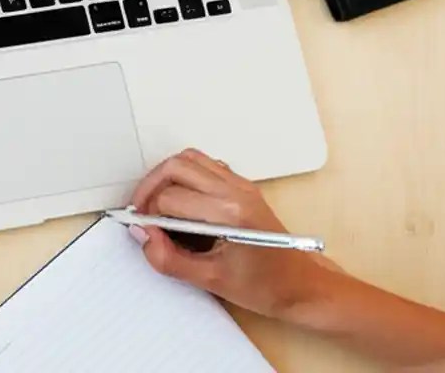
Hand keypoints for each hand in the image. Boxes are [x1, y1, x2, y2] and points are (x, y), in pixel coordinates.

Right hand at [129, 149, 341, 321]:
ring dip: (166, 176)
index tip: (142, 230)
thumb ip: (169, 258)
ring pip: (189, 159)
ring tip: (157, 204)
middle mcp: (236, 191)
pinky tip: (181, 201)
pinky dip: (185, 175)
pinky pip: (206, 165)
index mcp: (229, 213)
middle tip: (142, 212)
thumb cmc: (266, 286)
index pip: (170, 198)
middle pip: (176, 166)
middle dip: (150, 187)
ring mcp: (241, 185)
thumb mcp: (210, 280)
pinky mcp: (243, 186)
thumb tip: (143, 235)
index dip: (148, 214)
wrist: (302, 286)